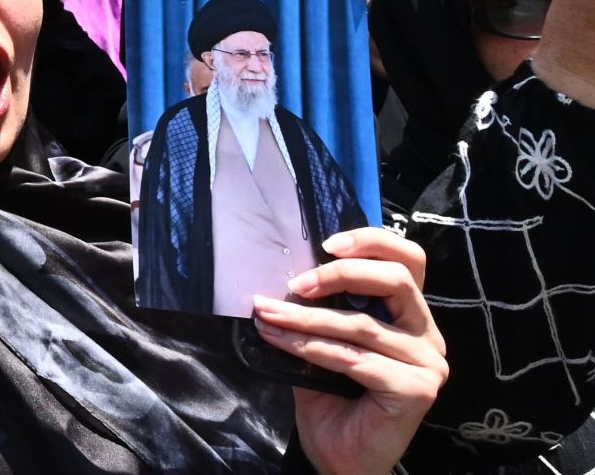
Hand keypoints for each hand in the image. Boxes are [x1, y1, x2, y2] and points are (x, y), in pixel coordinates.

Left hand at [259, 227, 446, 474]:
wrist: (340, 457)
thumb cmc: (332, 398)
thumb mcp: (324, 341)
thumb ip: (320, 309)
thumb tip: (281, 278)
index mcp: (409, 316)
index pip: (409, 260)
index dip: (372, 241)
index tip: (327, 243)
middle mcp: (427, 335)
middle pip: (396, 280)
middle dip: (339, 274)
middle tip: (296, 283)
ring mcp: (427, 363)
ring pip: (362, 324)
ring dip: (306, 317)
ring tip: (266, 314)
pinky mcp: (417, 389)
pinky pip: (354, 358)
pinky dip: (311, 347)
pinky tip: (282, 342)